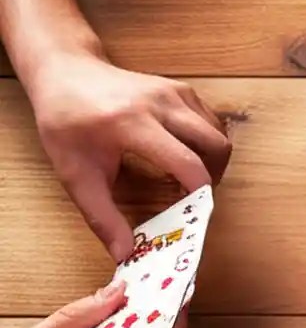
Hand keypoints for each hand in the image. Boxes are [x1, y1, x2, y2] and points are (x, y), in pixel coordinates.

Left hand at [27, 50, 230, 261]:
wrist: (65, 73)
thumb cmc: (66, 124)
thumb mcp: (75, 174)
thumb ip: (102, 217)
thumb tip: (125, 254)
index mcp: (132, 124)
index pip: (187, 163)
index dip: (199, 195)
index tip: (193, 215)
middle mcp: (160, 104)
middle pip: (216, 146)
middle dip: (214, 178)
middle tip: (196, 197)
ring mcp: (174, 93)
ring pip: (218, 133)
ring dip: (213, 161)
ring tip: (191, 179)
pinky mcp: (181, 90)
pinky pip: (210, 121)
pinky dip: (207, 143)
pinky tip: (186, 155)